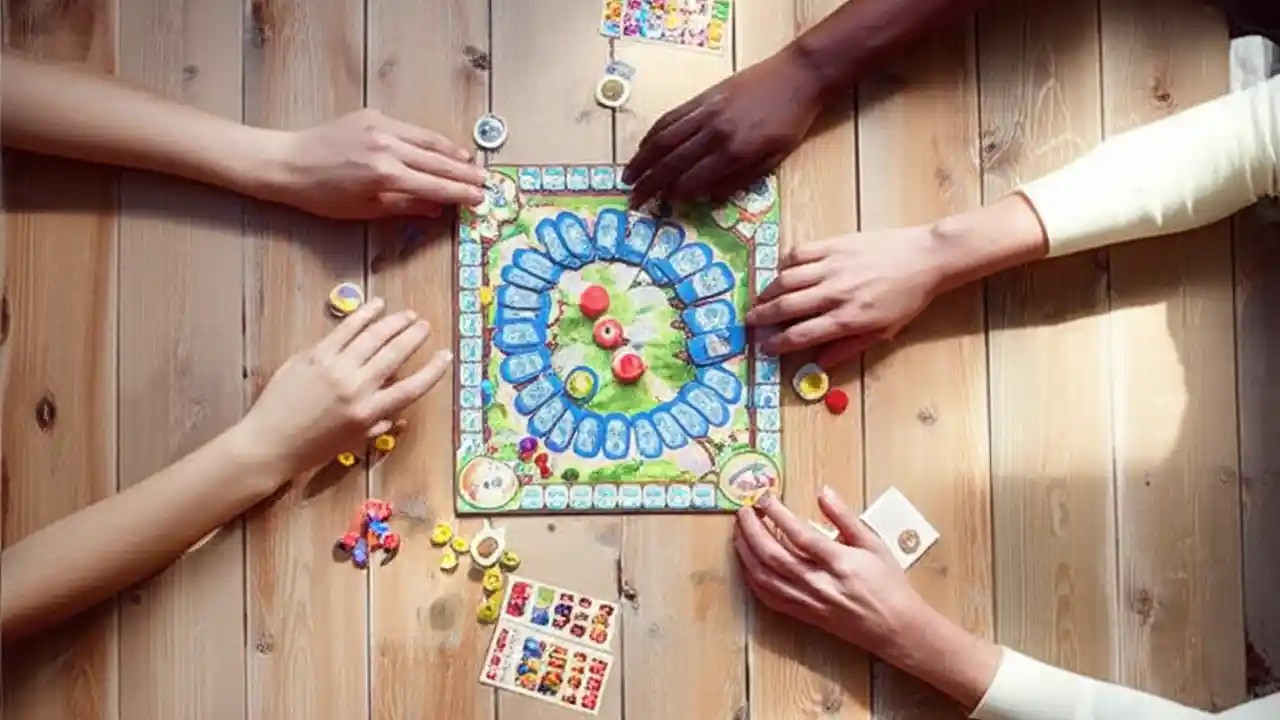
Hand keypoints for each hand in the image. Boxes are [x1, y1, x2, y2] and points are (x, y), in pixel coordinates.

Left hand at [231, 298, 451, 478]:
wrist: (269, 443)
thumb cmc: (312, 448)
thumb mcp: (352, 442)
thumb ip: (379, 424)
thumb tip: (400, 413)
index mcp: (369, 412)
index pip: (412, 387)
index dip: (433, 370)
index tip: (446, 356)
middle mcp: (356, 387)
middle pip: (395, 354)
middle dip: (414, 337)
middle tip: (425, 326)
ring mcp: (335, 368)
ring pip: (373, 337)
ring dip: (394, 323)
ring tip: (408, 315)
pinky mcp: (315, 355)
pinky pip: (344, 330)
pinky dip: (363, 316)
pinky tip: (376, 307)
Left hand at [265, 109, 485, 219]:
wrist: (288, 163)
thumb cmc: (322, 195)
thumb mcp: (365, 209)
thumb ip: (405, 206)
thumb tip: (437, 209)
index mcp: (386, 175)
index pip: (435, 185)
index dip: (460, 193)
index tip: (480, 199)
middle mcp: (388, 147)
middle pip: (438, 161)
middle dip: (464, 173)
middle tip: (486, 181)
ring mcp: (381, 127)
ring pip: (427, 139)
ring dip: (452, 152)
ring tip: (471, 162)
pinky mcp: (373, 117)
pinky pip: (410, 129)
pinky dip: (428, 139)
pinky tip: (439, 146)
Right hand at [622, 47, 823, 206]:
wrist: (797, 77)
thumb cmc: (790, 123)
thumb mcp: (773, 160)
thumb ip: (739, 180)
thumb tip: (707, 199)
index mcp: (734, 153)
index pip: (693, 181)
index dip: (674, 196)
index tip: (660, 206)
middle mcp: (714, 134)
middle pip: (672, 163)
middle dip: (649, 184)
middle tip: (633, 200)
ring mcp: (705, 113)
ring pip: (664, 139)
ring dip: (642, 160)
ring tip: (628, 176)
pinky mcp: (702, 97)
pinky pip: (671, 117)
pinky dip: (653, 134)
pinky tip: (643, 146)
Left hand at [735, 490, 1002, 710]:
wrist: (895, 628)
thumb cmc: (888, 584)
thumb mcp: (874, 543)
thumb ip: (845, 517)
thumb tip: (823, 491)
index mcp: (840, 564)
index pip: (800, 535)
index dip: (778, 514)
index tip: (765, 497)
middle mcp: (820, 584)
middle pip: (774, 556)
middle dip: (752, 530)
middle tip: (743, 510)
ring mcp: (808, 602)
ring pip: (765, 577)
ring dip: (746, 552)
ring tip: (740, 531)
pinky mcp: (802, 615)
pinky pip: (768, 597)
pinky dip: (752, 577)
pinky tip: (748, 561)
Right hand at [746, 226, 943, 367]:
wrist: (926, 258)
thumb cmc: (907, 298)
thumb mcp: (883, 331)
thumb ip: (848, 347)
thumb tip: (820, 364)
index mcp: (848, 318)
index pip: (801, 335)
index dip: (778, 343)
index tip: (765, 347)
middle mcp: (835, 293)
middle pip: (786, 307)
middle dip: (762, 317)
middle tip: (749, 322)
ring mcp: (832, 266)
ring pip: (787, 279)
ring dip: (768, 291)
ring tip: (760, 298)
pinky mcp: (834, 244)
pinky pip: (799, 253)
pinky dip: (784, 263)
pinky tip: (781, 271)